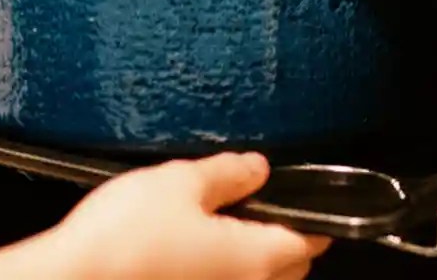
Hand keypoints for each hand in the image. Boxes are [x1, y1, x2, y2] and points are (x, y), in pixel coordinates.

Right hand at [46, 152, 329, 279]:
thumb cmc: (124, 236)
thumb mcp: (178, 183)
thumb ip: (226, 174)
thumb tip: (258, 167)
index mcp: (257, 258)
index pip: (311, 240)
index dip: (311, 215)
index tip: (301, 197)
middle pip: (291, 269)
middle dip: (284, 240)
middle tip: (254, 208)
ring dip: (250, 260)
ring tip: (216, 229)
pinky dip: (217, 273)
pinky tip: (188, 254)